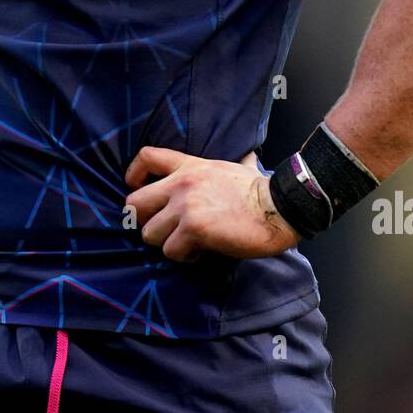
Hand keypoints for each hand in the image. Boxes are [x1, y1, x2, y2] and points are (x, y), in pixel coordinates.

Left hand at [123, 146, 301, 261]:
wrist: (279, 207)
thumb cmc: (260, 191)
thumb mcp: (237, 166)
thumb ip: (229, 163)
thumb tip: (249, 156)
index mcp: (189, 166)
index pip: (146, 157)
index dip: (133, 175)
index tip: (138, 189)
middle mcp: (181, 184)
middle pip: (134, 203)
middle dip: (144, 220)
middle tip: (164, 229)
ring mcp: (186, 206)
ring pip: (149, 234)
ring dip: (166, 243)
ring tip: (188, 243)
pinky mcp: (194, 229)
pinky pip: (171, 251)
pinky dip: (184, 256)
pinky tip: (201, 251)